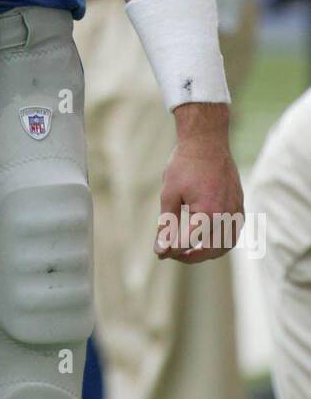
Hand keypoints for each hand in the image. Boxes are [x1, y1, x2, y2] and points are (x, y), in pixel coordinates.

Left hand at [155, 105, 243, 263]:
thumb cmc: (185, 166)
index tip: (159, 251)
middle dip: (191, 256)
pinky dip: (219, 240)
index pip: (188, 242)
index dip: (171, 250)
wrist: (206, 142)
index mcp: (208, 212)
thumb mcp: (169, 194)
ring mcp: (236, 211)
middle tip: (173, 253)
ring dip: (207, 252)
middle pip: (210, 250)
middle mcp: (226, 214)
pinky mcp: (239, 206)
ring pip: (225, 245)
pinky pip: (233, 232)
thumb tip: (160, 249)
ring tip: (188, 250)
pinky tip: (204, 237)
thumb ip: (166, 224)